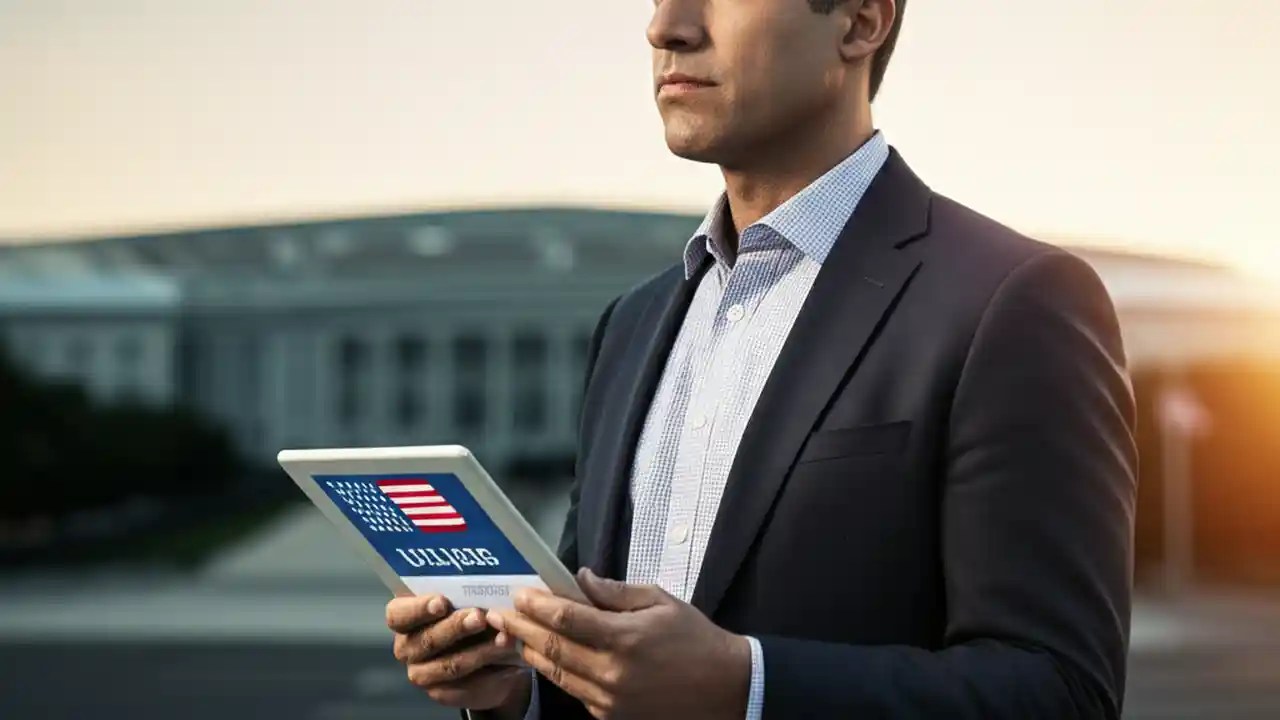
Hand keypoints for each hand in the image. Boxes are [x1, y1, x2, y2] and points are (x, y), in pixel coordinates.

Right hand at [387, 594, 529, 714]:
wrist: (485, 653)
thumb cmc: (470, 612)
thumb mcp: (466, 599)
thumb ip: (466, 595)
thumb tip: (485, 585)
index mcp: (403, 617)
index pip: (398, 614)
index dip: (419, 608)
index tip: (442, 602)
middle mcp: (407, 647)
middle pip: (426, 640)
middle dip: (456, 627)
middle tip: (480, 617)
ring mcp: (422, 674)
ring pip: (450, 665)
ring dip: (481, 652)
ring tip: (505, 639)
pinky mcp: (442, 693)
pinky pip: (467, 685)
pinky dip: (492, 672)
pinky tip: (509, 661)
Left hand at [487, 568, 750, 719]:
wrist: (725, 688)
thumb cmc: (694, 638)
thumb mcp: (660, 601)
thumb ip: (615, 592)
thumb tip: (579, 578)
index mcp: (624, 638)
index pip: (566, 618)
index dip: (537, 605)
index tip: (520, 593)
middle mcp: (611, 672)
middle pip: (552, 647)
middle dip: (521, 628)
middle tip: (500, 613)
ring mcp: (609, 699)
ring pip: (557, 674)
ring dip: (531, 652)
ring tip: (513, 634)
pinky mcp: (611, 716)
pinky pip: (573, 692)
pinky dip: (555, 673)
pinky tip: (544, 657)